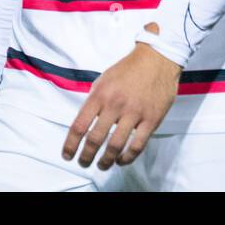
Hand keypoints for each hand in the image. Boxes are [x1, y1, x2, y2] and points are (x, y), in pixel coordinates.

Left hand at [61, 22, 181, 170]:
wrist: (157, 59)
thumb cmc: (128, 70)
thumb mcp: (103, 80)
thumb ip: (93, 101)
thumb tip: (84, 124)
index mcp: (100, 94)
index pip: (79, 126)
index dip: (71, 145)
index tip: (68, 155)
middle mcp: (115, 104)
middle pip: (95, 139)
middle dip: (86, 156)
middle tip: (84, 163)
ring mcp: (134, 113)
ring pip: (115, 146)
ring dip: (106, 161)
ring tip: (102, 165)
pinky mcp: (151, 119)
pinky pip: (137, 145)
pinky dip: (127, 158)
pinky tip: (121, 160)